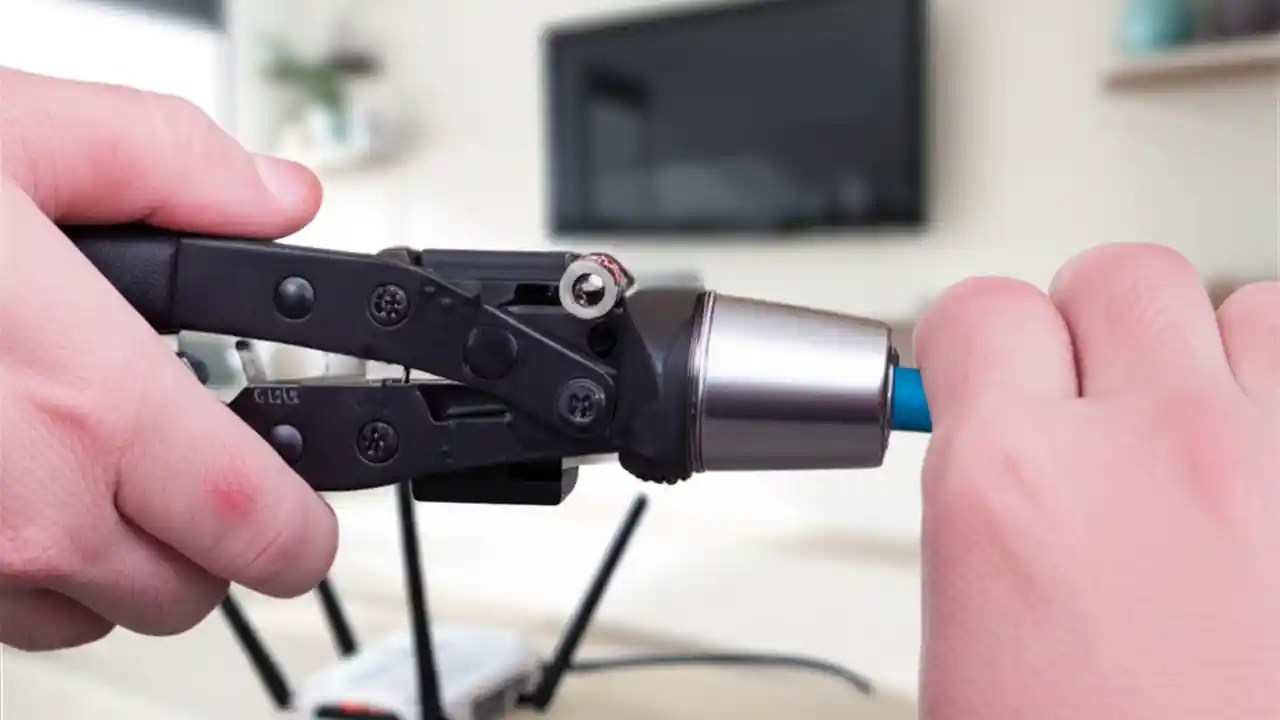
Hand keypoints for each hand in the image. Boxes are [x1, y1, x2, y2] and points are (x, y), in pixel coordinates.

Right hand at [0, 69, 337, 650]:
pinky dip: (14, 569)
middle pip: (181, 592)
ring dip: (105, 557)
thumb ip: (170, 164)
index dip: (300, 533)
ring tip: (79, 460)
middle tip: (190, 469)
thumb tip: (274, 198)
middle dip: (208, 541)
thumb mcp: (11, 135)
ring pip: (84, 616)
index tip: (304, 521)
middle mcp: (16, 505)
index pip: (256, 527)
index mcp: (80, 398)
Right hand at [915, 245, 1278, 717]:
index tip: (990, 371)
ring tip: (1212, 445)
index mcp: (1017, 491)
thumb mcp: (974, 655)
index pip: (978, 312)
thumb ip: (984, 517)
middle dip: (1093, 333)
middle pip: (1119, 278)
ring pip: (1255, 309)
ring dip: (1221, 362)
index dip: (976, 344)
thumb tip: (1001, 458)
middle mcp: (1160, 451)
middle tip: (1095, 405)